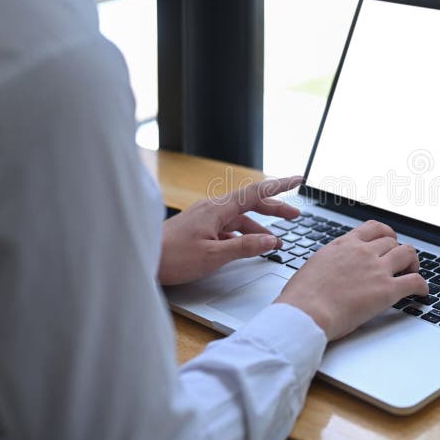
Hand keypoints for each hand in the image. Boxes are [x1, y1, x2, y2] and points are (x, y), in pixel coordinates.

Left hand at [159, 176, 301, 284]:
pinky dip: (242, 234)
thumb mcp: (213, 255)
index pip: (256, 192)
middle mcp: (212, 209)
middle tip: (295, 217)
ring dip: (259, 226)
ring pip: (239, 217)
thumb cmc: (171, 257)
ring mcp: (204, 218)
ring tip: (276, 241)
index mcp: (217, 209)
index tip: (299, 179)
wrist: (140, 259)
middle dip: (275, 208)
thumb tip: (272, 240)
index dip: (280, 185)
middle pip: (250, 203)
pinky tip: (248, 245)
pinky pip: (227, 227)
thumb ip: (245, 247)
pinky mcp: (199, 229)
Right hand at [275, 220, 427, 339]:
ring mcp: (377, 269)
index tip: (388, 241)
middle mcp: (363, 252)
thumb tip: (332, 269)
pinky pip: (414, 281)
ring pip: (407, 254)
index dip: (386, 234)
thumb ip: (330, 262)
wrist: (305, 312)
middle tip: (400, 263)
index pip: (373, 228)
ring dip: (412, 263)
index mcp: (344, 244)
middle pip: (392, 241)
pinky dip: (423, 286)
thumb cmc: (301, 296)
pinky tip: (422, 292)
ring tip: (412, 273)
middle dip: (398, 251)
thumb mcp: (314, 266)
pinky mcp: (387, 290)